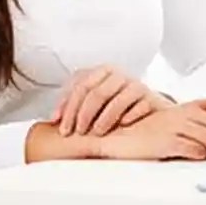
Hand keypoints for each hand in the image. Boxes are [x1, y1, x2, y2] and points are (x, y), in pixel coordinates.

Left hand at [51, 65, 172, 135]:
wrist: (152, 114)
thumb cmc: (119, 110)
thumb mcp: (94, 104)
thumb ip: (76, 105)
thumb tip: (53, 119)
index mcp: (100, 72)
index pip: (79, 85)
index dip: (66, 105)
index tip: (60, 123)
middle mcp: (116, 75)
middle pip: (94, 92)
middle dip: (82, 114)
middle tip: (77, 131)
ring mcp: (133, 83)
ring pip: (113, 98)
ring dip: (103, 118)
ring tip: (97, 133)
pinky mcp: (149, 95)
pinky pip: (137, 103)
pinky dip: (128, 115)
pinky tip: (123, 125)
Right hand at [96, 100, 205, 160]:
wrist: (108, 137)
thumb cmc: (132, 134)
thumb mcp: (160, 123)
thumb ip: (181, 125)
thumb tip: (202, 138)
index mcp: (178, 108)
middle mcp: (179, 116)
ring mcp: (174, 128)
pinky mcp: (167, 142)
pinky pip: (194, 148)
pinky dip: (203, 155)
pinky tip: (202, 158)